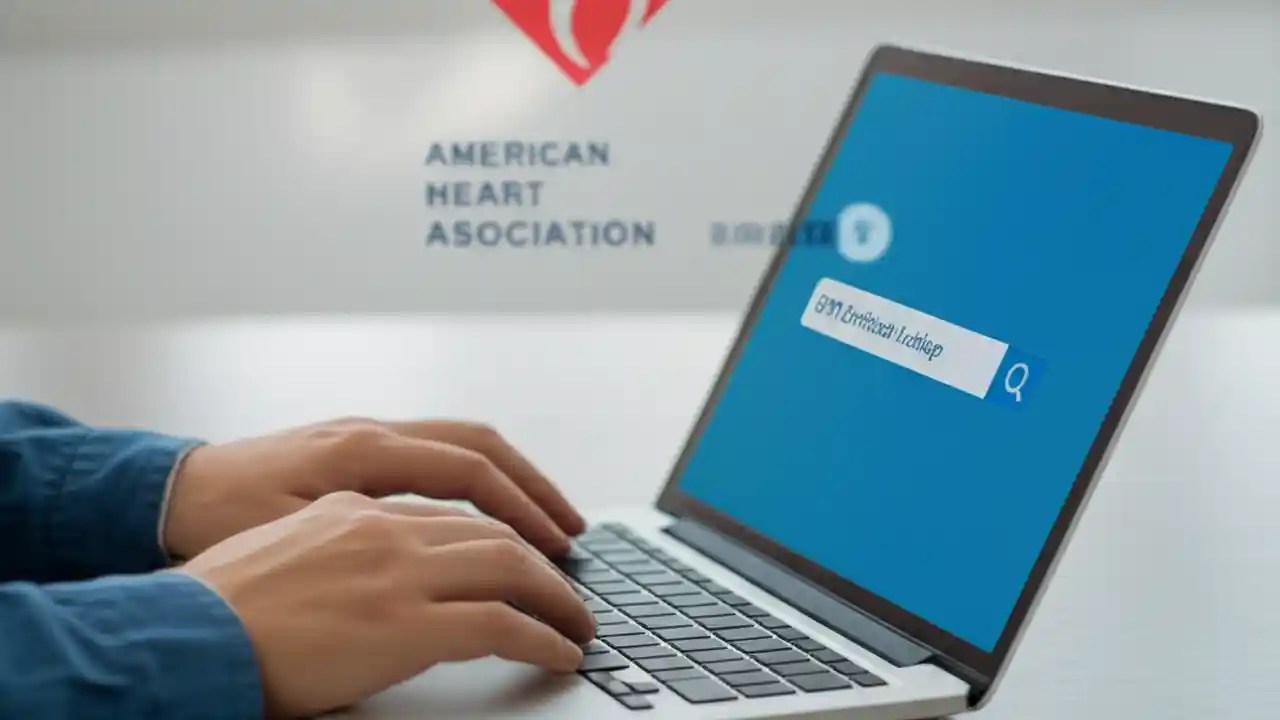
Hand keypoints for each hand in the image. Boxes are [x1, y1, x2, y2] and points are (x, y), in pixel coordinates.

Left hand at [164, 417, 584, 559]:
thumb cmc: (218, 523)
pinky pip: (436, 456)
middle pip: (481, 446)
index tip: (556, 549)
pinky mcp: (355, 451)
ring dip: (512, 481)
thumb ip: (373, 545)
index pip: (471, 471)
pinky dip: (477, 481)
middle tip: (573, 532)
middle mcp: (372, 432)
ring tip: (546, 522)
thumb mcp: (298, 539)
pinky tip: (487, 512)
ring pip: (462, 444)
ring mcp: (365, 436)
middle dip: (535, 489)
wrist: (163, 496)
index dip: (523, 509)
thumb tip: (448, 568)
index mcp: (363, 449)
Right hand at [181, 491, 593, 717]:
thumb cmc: (213, 605)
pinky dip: (543, 637)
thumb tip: (371, 576)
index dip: (502, 530)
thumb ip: (339, 547)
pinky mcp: (405, 625)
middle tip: (571, 586)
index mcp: (354, 502)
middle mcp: (384, 525)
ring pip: (510, 565)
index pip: (453, 506)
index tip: (529, 549)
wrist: (176, 635)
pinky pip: (502, 624)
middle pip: (494, 528)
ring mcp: (397, 572)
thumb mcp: (282, 549)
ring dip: (556, 596)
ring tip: (578, 622)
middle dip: (544, 558)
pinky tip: (559, 653)